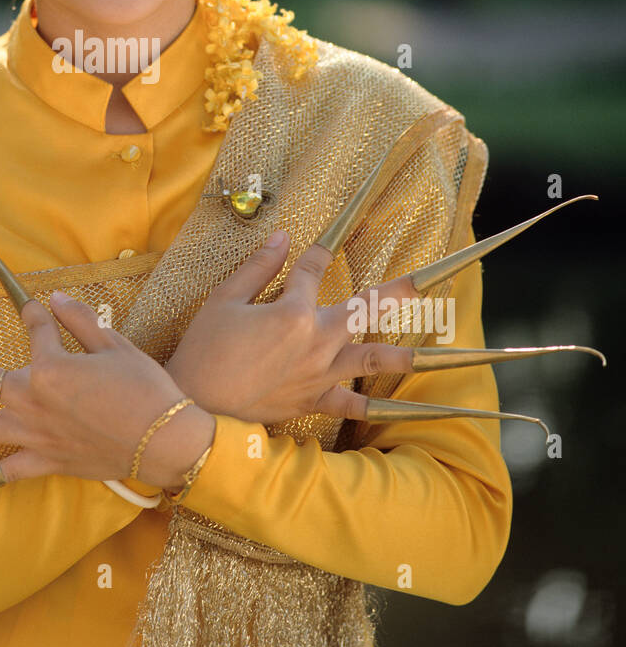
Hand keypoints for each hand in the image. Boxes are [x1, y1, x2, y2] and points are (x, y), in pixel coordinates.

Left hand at [0, 291, 215, 491]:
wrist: (164, 441)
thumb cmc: (145, 388)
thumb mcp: (115, 345)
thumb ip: (80, 321)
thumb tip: (54, 297)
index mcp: (51, 366)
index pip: (35, 328)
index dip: (34, 313)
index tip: (34, 306)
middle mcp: (34, 399)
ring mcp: (36, 434)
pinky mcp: (47, 462)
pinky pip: (9, 471)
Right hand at [164, 229, 421, 426]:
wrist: (196, 405)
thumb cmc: (204, 350)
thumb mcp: (224, 299)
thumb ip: (258, 267)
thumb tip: (282, 237)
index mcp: (293, 311)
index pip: (311, 270)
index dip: (318, 253)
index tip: (324, 242)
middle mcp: (316, 341)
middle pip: (366, 309)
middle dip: (401, 291)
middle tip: (430, 278)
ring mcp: (320, 374)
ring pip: (374, 359)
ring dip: (408, 350)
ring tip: (449, 350)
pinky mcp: (313, 401)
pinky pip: (352, 406)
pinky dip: (376, 406)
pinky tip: (403, 409)